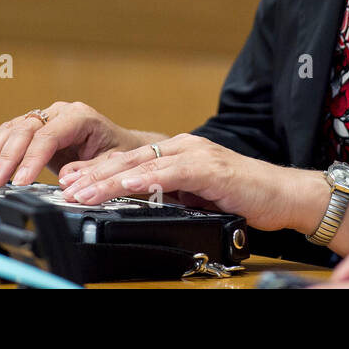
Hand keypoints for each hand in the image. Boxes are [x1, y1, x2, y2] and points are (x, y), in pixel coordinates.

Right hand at [0, 101, 124, 186]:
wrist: (119, 146)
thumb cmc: (117, 154)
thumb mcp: (111, 165)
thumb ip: (89, 171)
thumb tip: (65, 180)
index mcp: (79, 117)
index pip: (49, 135)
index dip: (31, 158)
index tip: (20, 182)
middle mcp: (58, 112)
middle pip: (25, 130)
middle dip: (5, 158)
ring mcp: (43, 118)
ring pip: (10, 130)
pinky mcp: (32, 129)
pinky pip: (6, 135)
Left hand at [59, 133, 323, 233]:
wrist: (283, 195)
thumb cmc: (245, 197)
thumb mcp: (198, 196)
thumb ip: (172, 193)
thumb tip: (141, 202)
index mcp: (178, 152)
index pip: (130, 159)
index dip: (99, 170)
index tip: (72, 181)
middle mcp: (183, 146)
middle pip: (128, 158)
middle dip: (93, 173)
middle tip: (65, 185)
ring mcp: (194, 153)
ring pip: (141, 163)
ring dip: (107, 178)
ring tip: (80, 190)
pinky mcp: (206, 167)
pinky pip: (166, 173)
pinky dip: (139, 180)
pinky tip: (120, 186)